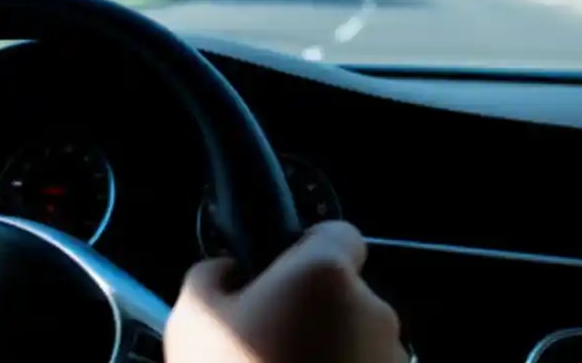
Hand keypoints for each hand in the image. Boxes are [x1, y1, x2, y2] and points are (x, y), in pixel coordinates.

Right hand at [166, 221, 406, 362]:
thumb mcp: (190, 319)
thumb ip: (214, 274)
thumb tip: (231, 271)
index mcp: (326, 275)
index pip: (336, 232)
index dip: (302, 249)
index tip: (275, 279)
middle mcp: (374, 312)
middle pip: (342, 293)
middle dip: (310, 311)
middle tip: (264, 344)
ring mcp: (391, 360)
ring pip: (354, 339)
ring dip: (327, 352)